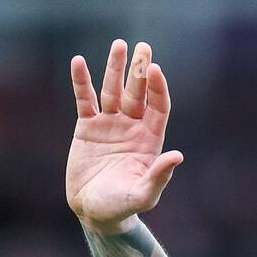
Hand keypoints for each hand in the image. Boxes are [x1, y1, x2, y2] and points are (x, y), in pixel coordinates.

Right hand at [66, 39, 182, 232]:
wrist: (93, 211)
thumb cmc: (122, 206)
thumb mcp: (142, 195)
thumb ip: (159, 176)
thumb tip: (177, 156)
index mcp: (150, 141)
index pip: (158, 108)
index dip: (157, 89)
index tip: (155, 70)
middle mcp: (132, 128)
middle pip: (138, 93)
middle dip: (141, 70)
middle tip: (144, 47)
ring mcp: (110, 124)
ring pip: (113, 90)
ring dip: (115, 68)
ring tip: (119, 45)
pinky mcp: (87, 126)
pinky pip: (85, 99)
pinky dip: (81, 81)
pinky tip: (78, 61)